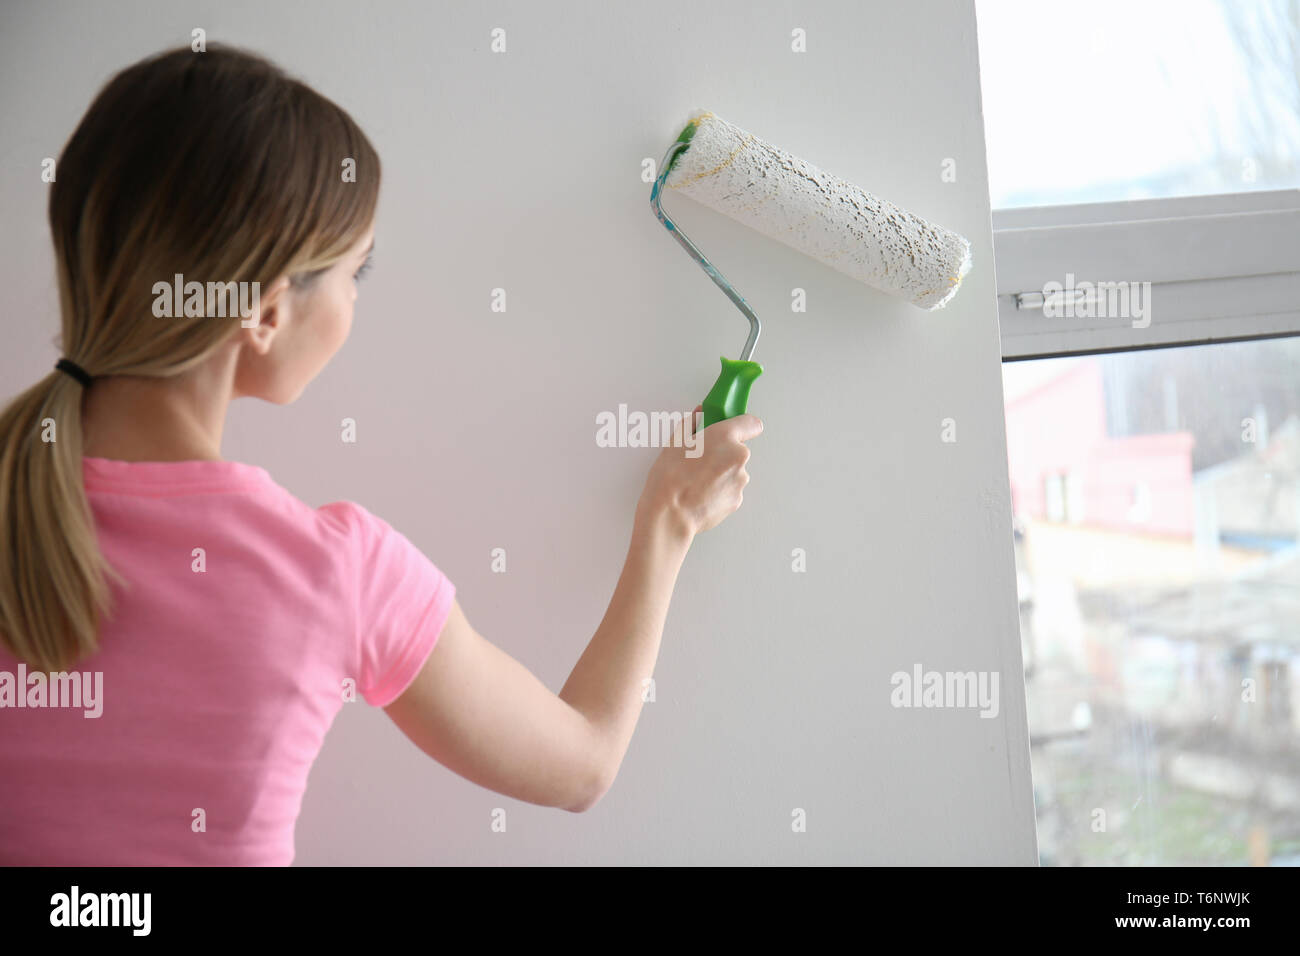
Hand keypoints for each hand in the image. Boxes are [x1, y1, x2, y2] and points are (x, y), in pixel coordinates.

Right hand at [636, 404, 762, 537]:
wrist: (670, 514)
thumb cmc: (670, 478)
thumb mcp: (675, 442)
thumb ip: (692, 423)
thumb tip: (699, 414)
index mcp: (725, 437)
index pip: (751, 423)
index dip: (743, 426)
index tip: (735, 428)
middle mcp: (739, 457)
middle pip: (738, 450)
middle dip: (723, 453)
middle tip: (700, 460)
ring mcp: (740, 480)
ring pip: (734, 471)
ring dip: (721, 474)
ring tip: (697, 481)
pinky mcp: (737, 500)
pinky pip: (731, 490)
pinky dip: (719, 491)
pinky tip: (701, 494)